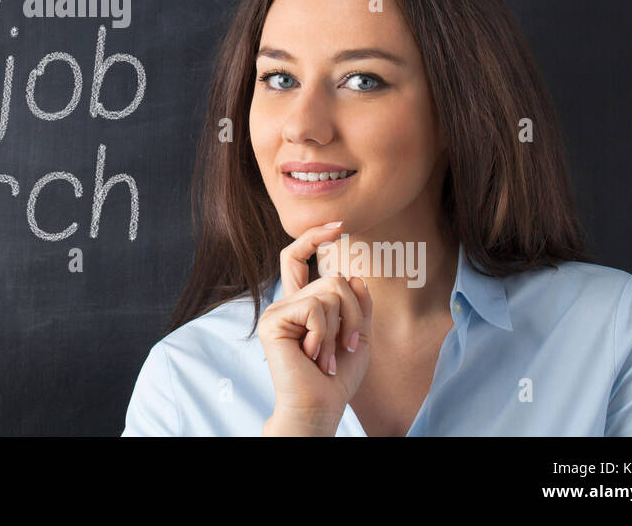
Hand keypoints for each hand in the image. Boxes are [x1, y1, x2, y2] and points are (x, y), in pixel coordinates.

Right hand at [258, 222, 372, 434]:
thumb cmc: (335, 378)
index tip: (338, 225)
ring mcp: (277, 311)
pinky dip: (325, 334)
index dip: (314, 237)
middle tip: (349, 345)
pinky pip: (315, 309)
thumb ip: (358, 306)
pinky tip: (314, 356)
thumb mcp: (358, 337)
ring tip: (328, 356)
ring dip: (341, 328)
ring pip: (328, 291)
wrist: (319, 407)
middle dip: (353, 312)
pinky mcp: (273, 321)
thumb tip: (356, 276)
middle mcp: (286, 304)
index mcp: (301, 304)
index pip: (298, 258)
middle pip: (332, 278)